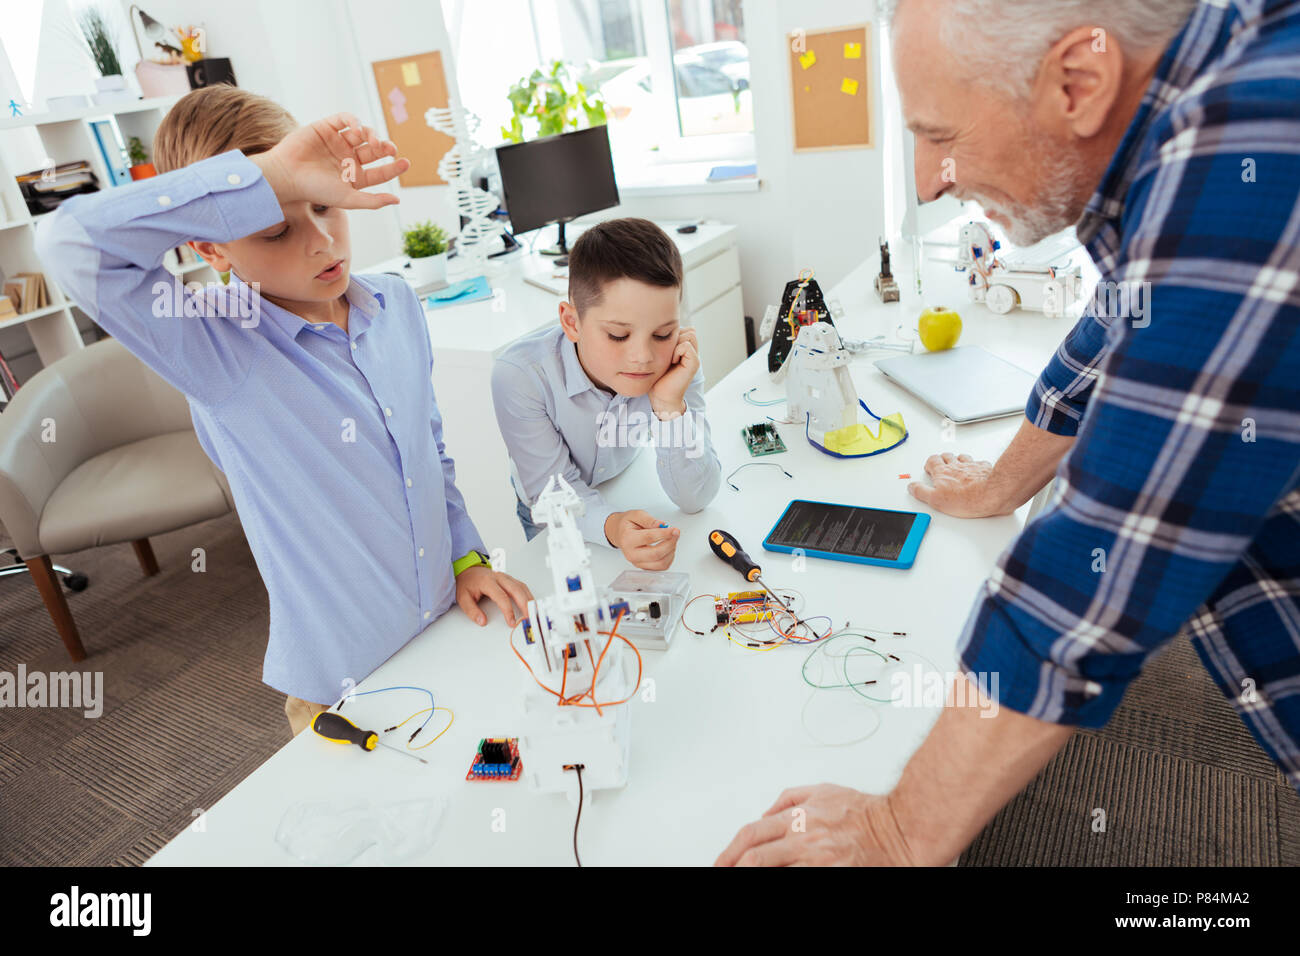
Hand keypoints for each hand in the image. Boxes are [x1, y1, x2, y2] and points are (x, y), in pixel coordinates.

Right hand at [248, 112, 409, 210]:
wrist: (287, 175)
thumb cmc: (316, 190)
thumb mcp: (347, 199)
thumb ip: (372, 201)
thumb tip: (397, 201)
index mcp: (355, 177)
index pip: (380, 171)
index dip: (394, 167)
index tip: (405, 163)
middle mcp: (348, 159)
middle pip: (374, 150)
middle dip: (385, 147)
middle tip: (391, 149)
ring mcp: (338, 142)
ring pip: (362, 133)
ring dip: (372, 134)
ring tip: (373, 141)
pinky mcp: (326, 127)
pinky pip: (345, 119)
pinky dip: (354, 121)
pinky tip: (358, 129)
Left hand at [455, 566, 532, 626]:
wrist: (469, 570)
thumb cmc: (468, 583)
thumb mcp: (463, 598)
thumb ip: (472, 611)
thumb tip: (482, 621)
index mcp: (488, 582)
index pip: (502, 597)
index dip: (508, 611)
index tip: (511, 621)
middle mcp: (499, 578)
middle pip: (516, 590)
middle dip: (525, 605)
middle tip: (528, 618)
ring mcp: (506, 577)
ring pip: (521, 587)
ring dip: (529, 600)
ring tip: (533, 613)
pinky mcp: (510, 579)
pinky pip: (522, 586)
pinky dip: (528, 595)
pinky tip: (531, 604)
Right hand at [604, 510, 679, 570]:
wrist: (620, 533)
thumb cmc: (627, 524)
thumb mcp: (636, 515)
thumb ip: (649, 520)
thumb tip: (662, 525)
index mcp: (628, 539)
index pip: (649, 538)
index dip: (664, 534)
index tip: (674, 530)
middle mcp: (631, 554)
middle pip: (656, 554)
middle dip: (670, 543)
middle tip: (676, 533)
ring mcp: (638, 563)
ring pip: (661, 563)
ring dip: (671, 551)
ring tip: (671, 540)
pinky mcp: (644, 567)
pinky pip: (661, 567)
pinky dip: (669, 558)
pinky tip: (668, 548)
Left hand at [648, 328, 699, 419]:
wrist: (660, 396)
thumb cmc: (657, 377)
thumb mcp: (660, 355)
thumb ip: (666, 343)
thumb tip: (664, 328)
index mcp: (686, 350)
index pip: (685, 329)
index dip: (674, 335)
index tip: (665, 349)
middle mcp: (693, 352)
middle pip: (689, 330)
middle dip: (676, 337)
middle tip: (668, 353)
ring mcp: (695, 357)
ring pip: (690, 335)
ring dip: (677, 343)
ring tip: (671, 357)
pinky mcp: (694, 363)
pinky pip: (687, 345)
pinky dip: (677, 351)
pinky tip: (673, 362)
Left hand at [715, 784, 918, 865]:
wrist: (902, 828)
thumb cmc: (867, 813)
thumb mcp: (824, 791)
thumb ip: (790, 798)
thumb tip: (767, 813)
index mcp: (799, 816)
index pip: (753, 834)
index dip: (731, 851)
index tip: (722, 862)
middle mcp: (805, 838)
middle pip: (756, 857)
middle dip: (733, 866)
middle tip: (722, 872)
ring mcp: (818, 860)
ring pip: (773, 870)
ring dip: (753, 874)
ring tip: (741, 876)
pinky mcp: (832, 874)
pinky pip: (798, 878)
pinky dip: (784, 878)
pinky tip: (779, 877)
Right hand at [907, 453, 1010, 517]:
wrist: (992, 494)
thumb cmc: (966, 498)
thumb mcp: (936, 500)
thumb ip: (921, 492)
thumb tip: (912, 487)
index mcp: (942, 471)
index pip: (932, 460)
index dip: (929, 464)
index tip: (928, 468)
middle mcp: (956, 465)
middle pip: (946, 455)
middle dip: (942, 459)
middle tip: (940, 464)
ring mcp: (971, 465)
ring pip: (962, 456)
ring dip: (958, 459)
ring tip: (957, 465)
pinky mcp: (984, 469)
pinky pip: (978, 463)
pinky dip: (976, 465)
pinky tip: (976, 471)